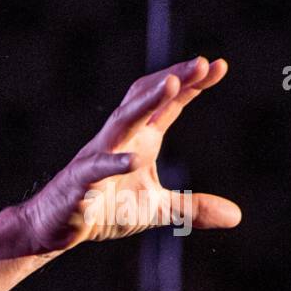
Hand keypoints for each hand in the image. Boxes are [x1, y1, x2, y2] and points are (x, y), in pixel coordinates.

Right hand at [16, 56, 240, 253]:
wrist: (55, 227)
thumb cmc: (103, 209)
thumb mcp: (156, 209)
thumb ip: (193, 208)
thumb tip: (236, 217)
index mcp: (138, 140)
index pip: (167, 105)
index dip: (192, 85)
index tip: (219, 66)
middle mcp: (118, 140)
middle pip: (144, 99)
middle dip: (172, 79)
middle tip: (201, 64)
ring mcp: (96, 157)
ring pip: (122, 122)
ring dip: (146, 102)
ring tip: (171, 85)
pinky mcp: (79, 181)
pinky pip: (96, 168)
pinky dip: (114, 163)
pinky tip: (135, 161)